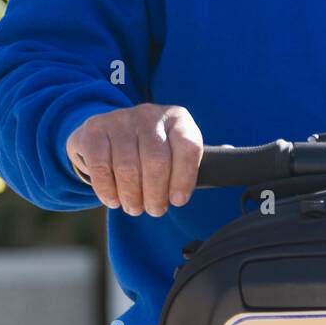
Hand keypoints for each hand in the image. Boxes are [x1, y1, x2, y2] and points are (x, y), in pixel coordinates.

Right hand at [65, 103, 202, 215]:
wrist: (106, 130)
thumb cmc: (149, 147)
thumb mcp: (175, 146)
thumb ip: (195, 157)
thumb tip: (230, 156)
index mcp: (178, 119)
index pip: (188, 148)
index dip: (185, 179)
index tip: (178, 201)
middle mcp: (150, 114)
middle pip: (156, 162)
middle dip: (156, 194)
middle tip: (154, 210)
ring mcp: (120, 120)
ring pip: (128, 167)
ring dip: (132, 196)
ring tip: (134, 207)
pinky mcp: (94, 131)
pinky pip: (100, 167)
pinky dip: (108, 190)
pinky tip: (114, 200)